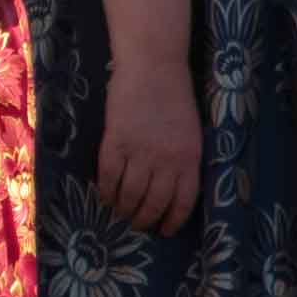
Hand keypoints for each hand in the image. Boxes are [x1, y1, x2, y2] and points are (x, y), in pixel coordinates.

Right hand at [94, 58, 201, 234]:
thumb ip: (183, 160)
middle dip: (145, 220)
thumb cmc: (175, 97)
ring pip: (130, 196)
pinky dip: (106, 192)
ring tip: (121, 213)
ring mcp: (140, 153)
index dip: (173, 220)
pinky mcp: (115, 143)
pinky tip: (106, 196)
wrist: (153, 67)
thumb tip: (171, 189)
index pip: (183, 202)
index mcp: (190, 158)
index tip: (165, 230)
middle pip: (154, 204)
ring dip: (124, 209)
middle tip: (138, 224)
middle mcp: (166, 161)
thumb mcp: (191, 132)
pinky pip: (108, 178)